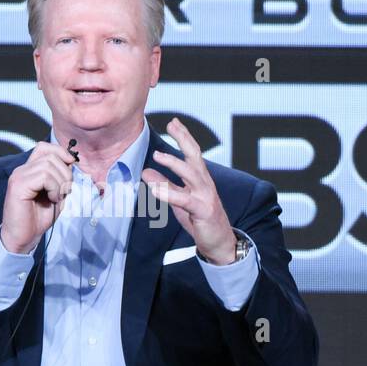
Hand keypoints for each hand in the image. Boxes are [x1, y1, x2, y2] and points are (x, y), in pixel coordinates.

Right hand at [0, 141, 75, 253]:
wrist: (23, 237)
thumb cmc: (38, 218)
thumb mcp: (56, 193)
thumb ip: (61, 177)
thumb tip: (71, 161)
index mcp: (29, 170)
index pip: (44, 147)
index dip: (61, 152)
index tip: (71, 166)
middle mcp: (22, 170)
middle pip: (51, 155)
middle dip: (65, 172)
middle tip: (64, 191)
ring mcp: (18, 176)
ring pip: (49, 165)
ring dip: (60, 182)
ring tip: (57, 197)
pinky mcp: (18, 186)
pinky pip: (44, 176)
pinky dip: (54, 188)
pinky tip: (51, 199)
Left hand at [141, 118, 235, 264]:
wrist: (220, 243)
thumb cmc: (200, 220)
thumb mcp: (179, 200)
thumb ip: (165, 185)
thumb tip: (146, 172)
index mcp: (200, 179)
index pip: (193, 153)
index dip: (184, 137)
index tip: (174, 122)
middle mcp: (205, 184)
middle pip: (195, 156)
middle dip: (184, 139)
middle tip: (172, 124)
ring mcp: (205, 196)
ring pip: (191, 174)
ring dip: (174, 163)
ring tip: (157, 155)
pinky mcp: (203, 211)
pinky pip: (184, 200)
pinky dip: (169, 193)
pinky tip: (155, 189)